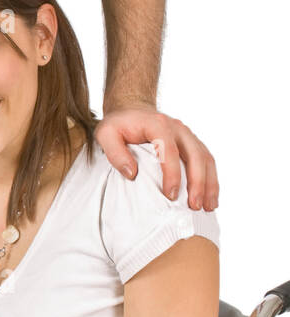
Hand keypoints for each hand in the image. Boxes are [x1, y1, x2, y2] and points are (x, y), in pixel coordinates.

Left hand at [95, 106, 217, 210]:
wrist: (132, 109)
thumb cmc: (119, 125)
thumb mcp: (106, 134)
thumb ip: (115, 153)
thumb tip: (132, 174)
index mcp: (158, 125)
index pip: (170, 150)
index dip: (172, 174)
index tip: (171, 195)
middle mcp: (178, 128)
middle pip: (195, 155)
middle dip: (198, 182)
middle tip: (194, 206)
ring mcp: (187, 135)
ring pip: (205, 159)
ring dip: (209, 184)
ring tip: (208, 207)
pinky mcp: (192, 143)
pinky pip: (206, 161)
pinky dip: (211, 180)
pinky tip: (210, 199)